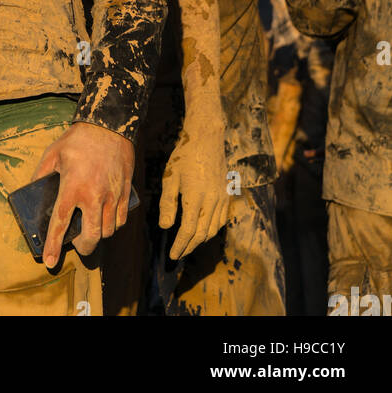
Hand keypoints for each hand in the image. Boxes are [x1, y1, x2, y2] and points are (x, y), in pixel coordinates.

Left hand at [31, 121, 133, 266]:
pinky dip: (113, 225)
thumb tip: (32, 191)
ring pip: (108, 230)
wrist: (109, 125)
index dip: (53, 245)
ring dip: (99, 235)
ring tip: (91, 230)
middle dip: (84, 247)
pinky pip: (121, 219)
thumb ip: (41, 175)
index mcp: (72, 187)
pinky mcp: (125, 192)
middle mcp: (93, 195)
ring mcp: (112, 195)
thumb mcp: (53, 154)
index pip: (60, 224)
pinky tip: (106, 220)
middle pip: (91, 236)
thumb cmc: (78, 139)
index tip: (49, 262)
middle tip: (77, 245)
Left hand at [159, 119, 230, 260]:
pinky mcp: (226, 194)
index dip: (180, 245)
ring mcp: (222, 198)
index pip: (189, 231)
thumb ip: (168, 203)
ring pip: (213, 229)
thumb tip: (165, 227)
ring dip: (201, 240)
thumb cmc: (184, 156)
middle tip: (178, 254)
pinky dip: (212, 230)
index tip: (172, 255)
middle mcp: (212, 201)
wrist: (207, 138)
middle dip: (189, 246)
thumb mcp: (170, 177)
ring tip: (188, 245)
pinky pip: (221, 219)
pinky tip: (204, 230)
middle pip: (202, 233)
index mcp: (196, 198)